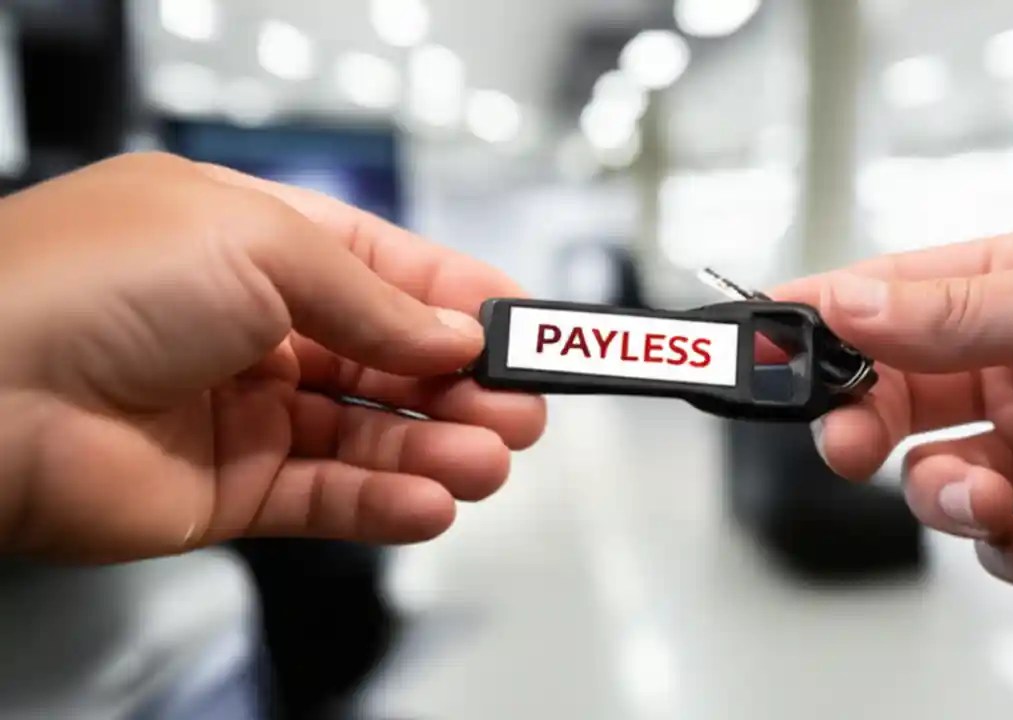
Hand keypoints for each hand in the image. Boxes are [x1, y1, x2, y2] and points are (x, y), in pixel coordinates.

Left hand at [0, 153, 545, 562]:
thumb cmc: (94, 281)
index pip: (388, 273)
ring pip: (370, 436)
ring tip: (492, 459)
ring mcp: (246, 411)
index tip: (527, 328)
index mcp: (260, 245)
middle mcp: (257, 327)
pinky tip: (434, 499)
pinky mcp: (231, 490)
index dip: (462, 300)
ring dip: (439, 448)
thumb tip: (452, 336)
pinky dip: (387, 503)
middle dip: (463, 385)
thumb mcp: (262, 247)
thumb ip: (373, 301)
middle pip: (391, 361)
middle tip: (523, 407)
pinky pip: (328, 499)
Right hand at [775, 218, 1012, 604]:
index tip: (756, 342)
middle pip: (898, 396)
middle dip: (866, 425)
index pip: (897, 296)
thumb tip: (848, 304)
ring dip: (955, 500)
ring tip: (997, 500)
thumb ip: (957, 310)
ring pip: (940, 484)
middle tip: (853, 444)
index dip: (823, 320)